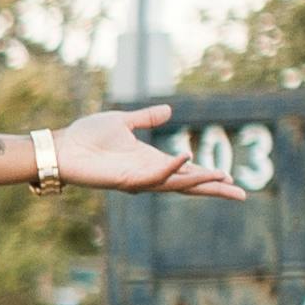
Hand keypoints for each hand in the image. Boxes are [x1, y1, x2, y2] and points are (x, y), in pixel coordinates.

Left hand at [58, 104, 243, 200]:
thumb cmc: (87, 136)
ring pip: (176, 184)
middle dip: (214, 189)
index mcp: (151, 161)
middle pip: (188, 185)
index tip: (231, 177)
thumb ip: (147, 118)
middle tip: (241, 195)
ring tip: (224, 177)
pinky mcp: (125, 180)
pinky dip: (171, 169)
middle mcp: (148, 174)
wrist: (62, 145)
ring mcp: (138, 179)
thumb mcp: (124, 121)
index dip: (208, 175)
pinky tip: (187, 159)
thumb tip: (169, 110)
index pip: (186, 172)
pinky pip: (154, 177)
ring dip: (200, 181)